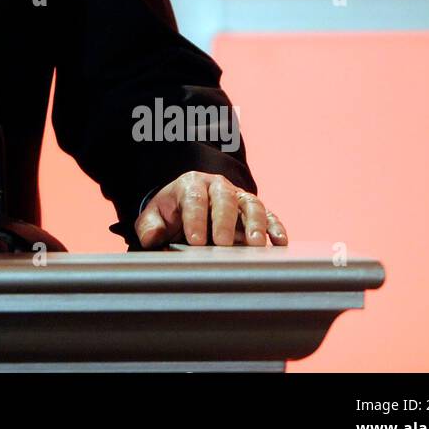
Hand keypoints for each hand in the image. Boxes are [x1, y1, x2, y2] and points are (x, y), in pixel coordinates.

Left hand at [137, 171, 287, 248]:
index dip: (195, 219)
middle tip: (222, 243)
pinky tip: (279, 242)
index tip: (195, 240)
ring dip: (254, 223)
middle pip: (224, 198)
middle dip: (224, 221)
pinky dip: (275, 227)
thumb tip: (152, 238)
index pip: (194, 198)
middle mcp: (218, 187)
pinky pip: (269, 215)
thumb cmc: (172, 213)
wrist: (189, 207)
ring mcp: (239, 197)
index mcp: (191, 184)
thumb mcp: (155, 217)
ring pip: (250, 204)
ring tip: (254, 244)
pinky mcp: (256, 211)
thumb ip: (149, 226)